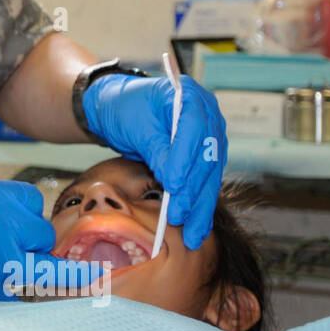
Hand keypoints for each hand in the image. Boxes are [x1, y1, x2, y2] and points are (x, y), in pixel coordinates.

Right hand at [0, 179, 98, 326]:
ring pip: (38, 268)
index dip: (25, 212)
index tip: (18, 222)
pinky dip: (5, 291)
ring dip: (24, 269)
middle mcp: (0, 228)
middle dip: (29, 241)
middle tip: (10, 248)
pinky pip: (16, 292)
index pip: (32, 201)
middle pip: (42, 234)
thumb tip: (11, 208)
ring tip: (0, 271)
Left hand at [82, 73, 227, 249]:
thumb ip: (157, 150)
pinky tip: (197, 227)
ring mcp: (210, 137)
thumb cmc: (124, 108)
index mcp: (190, 97)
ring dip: (201, 206)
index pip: (194, 130)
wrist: (119, 107)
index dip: (185, 159)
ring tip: (192, 233)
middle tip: (179, 217)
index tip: (173, 185)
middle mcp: (208, 116)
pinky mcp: (204, 156)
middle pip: (207, 157)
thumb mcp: (136, 126)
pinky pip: (205, 182)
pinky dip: (199, 205)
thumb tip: (174, 182)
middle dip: (194, 191)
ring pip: (210, 175)